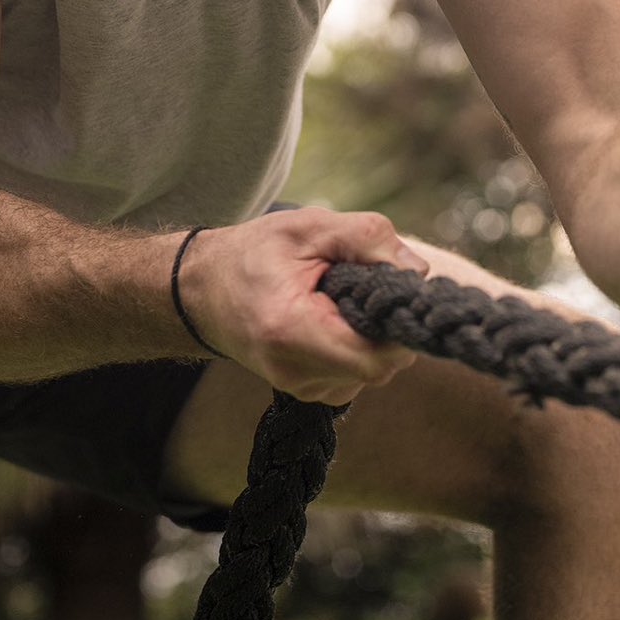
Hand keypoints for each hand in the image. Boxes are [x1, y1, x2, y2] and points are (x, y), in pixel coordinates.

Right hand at [186, 207, 431, 404]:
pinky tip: (332, 320)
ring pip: (371, 373)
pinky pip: (354, 376)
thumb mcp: (309, 227)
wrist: (201, 291)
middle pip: (379, 367)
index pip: (375, 358)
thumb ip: (367, 238)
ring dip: (371, 337)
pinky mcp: (306, 392)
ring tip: (338, 301)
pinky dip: (356, 347)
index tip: (396, 293)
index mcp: (291, 331)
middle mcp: (295, 372)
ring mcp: (300, 388)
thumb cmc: (253, 253)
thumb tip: (417, 271)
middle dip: (386, 328)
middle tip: (365, 288)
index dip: (398, 329)